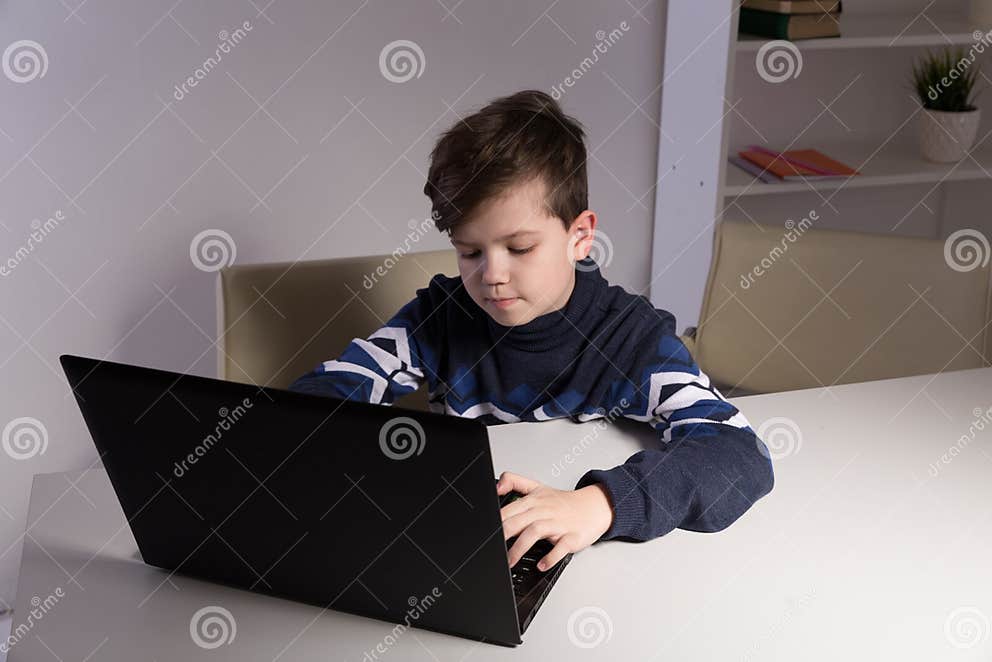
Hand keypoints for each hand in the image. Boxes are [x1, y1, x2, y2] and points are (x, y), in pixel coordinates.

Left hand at [497, 471, 613, 570]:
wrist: (593, 507)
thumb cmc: (562, 502)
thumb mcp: (537, 486)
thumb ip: (515, 481)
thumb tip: (496, 487)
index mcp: (534, 500)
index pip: (510, 509)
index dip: (496, 521)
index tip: (487, 532)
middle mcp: (544, 510)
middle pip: (519, 520)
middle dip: (503, 535)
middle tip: (493, 548)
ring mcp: (559, 523)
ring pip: (535, 532)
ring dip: (520, 548)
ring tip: (510, 561)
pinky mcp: (572, 537)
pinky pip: (560, 548)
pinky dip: (550, 557)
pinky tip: (542, 564)